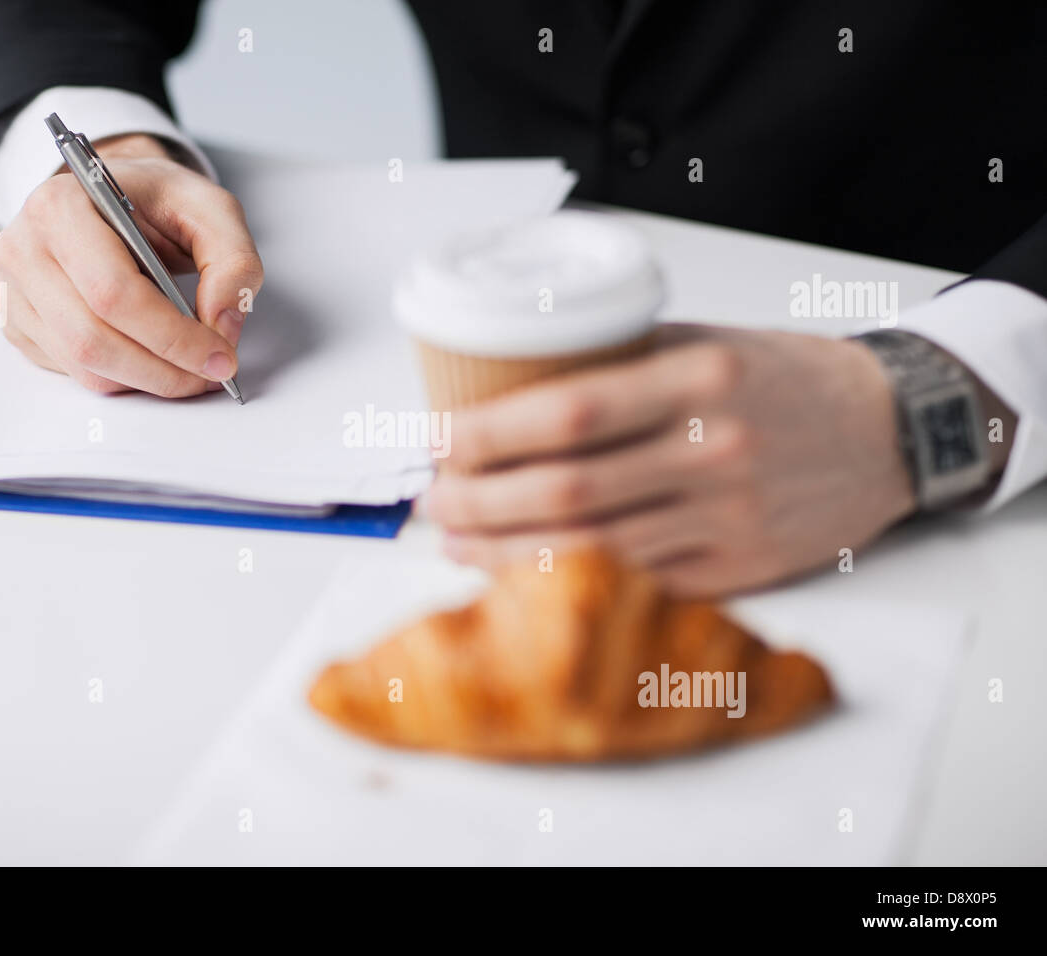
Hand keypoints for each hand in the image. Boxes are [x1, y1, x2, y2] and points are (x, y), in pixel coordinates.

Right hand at [0, 134, 262, 395]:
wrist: (112, 199)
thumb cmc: (155, 201)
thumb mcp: (210, 208)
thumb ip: (234, 261)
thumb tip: (222, 325)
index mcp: (60, 206)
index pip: (113, 292)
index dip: (172, 336)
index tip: (220, 357)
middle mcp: (24, 249)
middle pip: (92, 338)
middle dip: (163, 370)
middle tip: (211, 375)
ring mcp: (15, 291)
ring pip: (83, 365)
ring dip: (147, 381)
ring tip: (190, 371)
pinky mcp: (19, 325)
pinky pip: (74, 372)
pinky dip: (124, 378)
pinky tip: (154, 359)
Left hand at [420, 324, 925, 596]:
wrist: (888, 430)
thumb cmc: (787, 380)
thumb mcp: (705, 343)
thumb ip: (618, 363)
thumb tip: (509, 387)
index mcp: (700, 379)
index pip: (569, 411)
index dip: (489, 434)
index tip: (439, 441)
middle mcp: (714, 451)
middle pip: (567, 491)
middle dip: (479, 501)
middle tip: (432, 501)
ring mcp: (727, 518)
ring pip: (592, 549)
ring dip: (505, 552)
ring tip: (454, 542)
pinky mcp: (737, 568)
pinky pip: (634, 582)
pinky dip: (567, 581)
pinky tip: (520, 573)